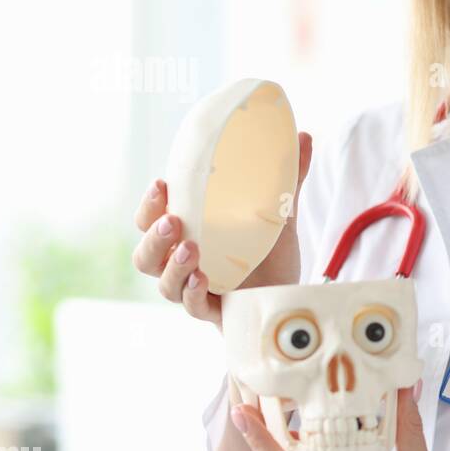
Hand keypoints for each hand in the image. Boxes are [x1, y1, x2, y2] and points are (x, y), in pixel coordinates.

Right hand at [131, 132, 312, 328]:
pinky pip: (193, 307)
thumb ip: (288, 179)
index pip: (151, 220)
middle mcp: (183, 264)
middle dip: (153, 237)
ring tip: (192, 249)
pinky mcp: (215, 314)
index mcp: (189, 235)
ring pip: (164, 284)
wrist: (292, 297)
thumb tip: (303, 136)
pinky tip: (203, 279)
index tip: (162, 183)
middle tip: (173, 220)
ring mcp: (196, 291)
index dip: (149, 204)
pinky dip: (194, 293)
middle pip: (145, 255)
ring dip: (173, 265)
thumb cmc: (273, 256)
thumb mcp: (279, 215)